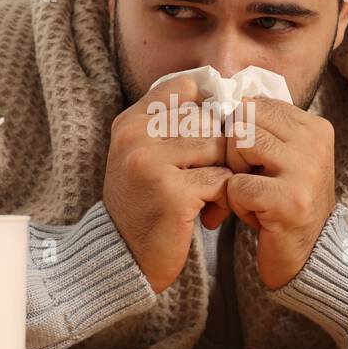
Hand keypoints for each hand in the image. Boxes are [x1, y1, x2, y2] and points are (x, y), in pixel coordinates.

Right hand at [103, 73, 232, 293]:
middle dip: (219, 150)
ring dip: (224, 175)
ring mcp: (150, 162)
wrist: (123, 260)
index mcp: (130, 122)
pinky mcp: (171, 192)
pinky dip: (223, 199)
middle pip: (208, 119)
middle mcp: (135, 136)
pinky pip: (221, 179)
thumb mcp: (145, 157)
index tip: (206, 140)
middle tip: (211, 180)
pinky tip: (208, 215)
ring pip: (218, 147)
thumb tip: (224, 96)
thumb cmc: (144, 206)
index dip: (206, 110)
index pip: (186, 88)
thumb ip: (172, 125)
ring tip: (210, 198)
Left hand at [224, 96, 336, 290]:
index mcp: (314, 127)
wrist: (309, 259)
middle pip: (242, 120)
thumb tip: (215, 95)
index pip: (254, 103)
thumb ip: (261, 128)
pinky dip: (236, 205)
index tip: (251, 162)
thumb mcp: (280, 158)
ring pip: (238, 145)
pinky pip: (235, 185)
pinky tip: (258, 218)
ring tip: (253, 197)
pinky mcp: (289, 200)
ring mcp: (305, 170)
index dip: (238, 132)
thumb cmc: (283, 205)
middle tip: (247, 181)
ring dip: (234, 176)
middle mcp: (314, 142)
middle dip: (232, 152)